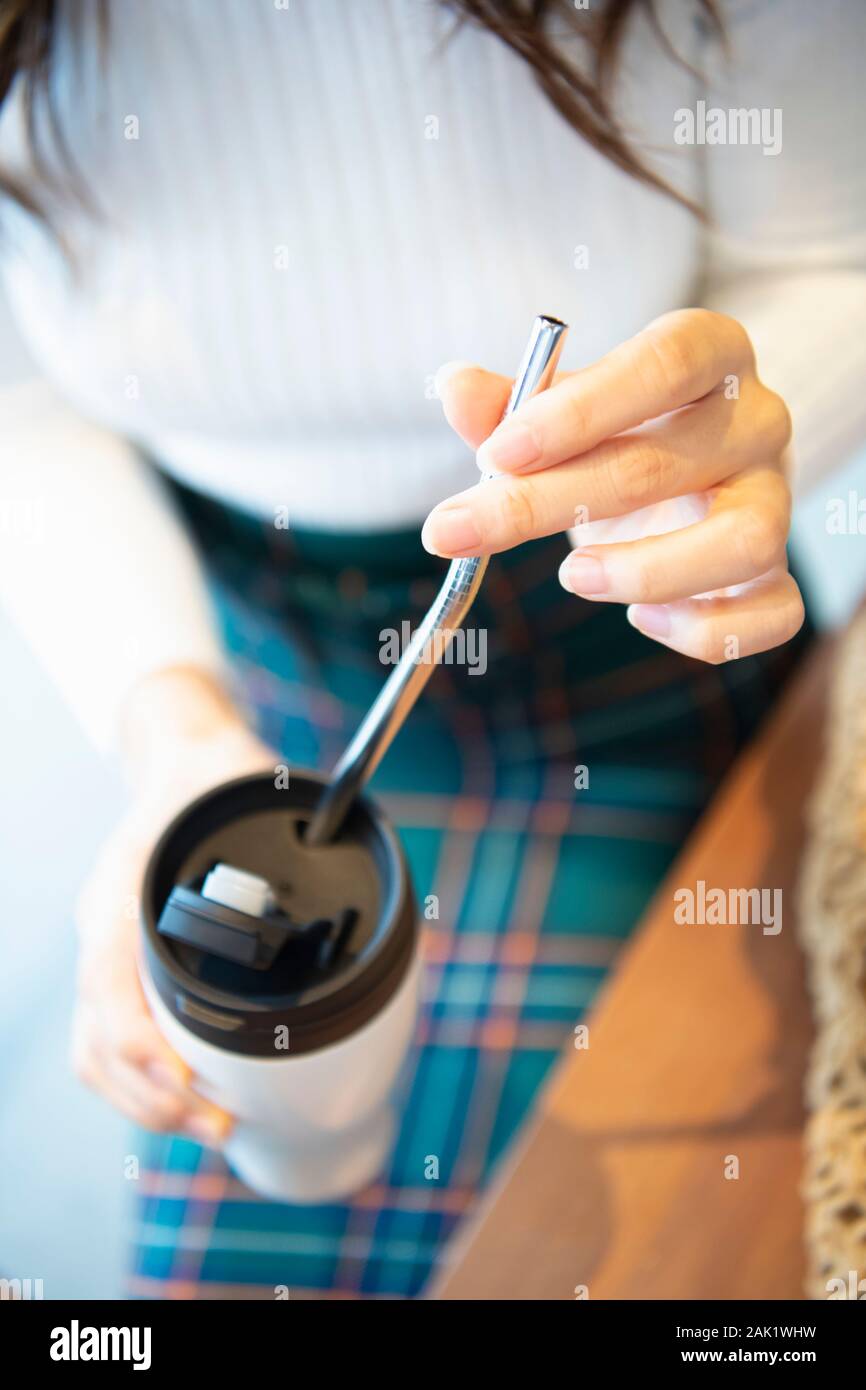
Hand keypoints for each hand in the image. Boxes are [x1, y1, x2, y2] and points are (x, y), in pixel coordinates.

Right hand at [72, 668, 275, 1140]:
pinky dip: (143, 1084)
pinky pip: (110, 1042)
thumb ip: (291, 814)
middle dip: (155, 1097)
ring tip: (213, 1126)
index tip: (190, 1082)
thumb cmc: (213, 775)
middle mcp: (105, 927)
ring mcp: (108, 951)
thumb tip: (346, 843)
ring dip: (147, 1102)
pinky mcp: (124, 968)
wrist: (181, 758)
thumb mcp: (247, 780)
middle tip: (222, 1124)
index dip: (142, 1045)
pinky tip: (189, 1099)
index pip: (108, 984)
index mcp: (123, 890)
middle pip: (98, 1040)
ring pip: (97, 1052)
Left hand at [424, 309, 804, 662]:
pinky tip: (640, 618)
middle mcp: (758, 422)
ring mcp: (776, 501)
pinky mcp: (779, 574)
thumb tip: (455, 387)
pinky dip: (703, 631)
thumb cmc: (624, 434)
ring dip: (646, 570)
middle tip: (460, 530)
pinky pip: (771, 614)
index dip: (579, 410)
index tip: (495, 454)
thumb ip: (510, 404)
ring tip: (573, 575)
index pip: (665, 363)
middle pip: (664, 464)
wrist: (692, 478)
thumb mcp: (564, 410)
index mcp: (711, 354)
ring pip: (742, 542)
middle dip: (547, 503)